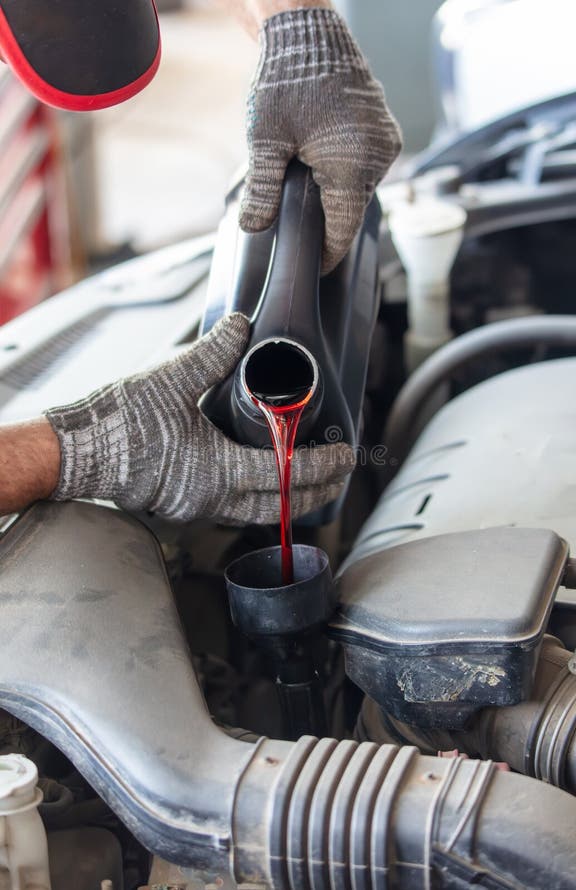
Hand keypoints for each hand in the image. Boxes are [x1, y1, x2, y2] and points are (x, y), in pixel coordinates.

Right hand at [45, 314, 354, 523]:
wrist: (74, 453)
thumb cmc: (119, 423)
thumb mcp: (170, 381)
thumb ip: (212, 354)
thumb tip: (241, 324)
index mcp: (218, 471)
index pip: (287, 475)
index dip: (323, 466)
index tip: (346, 455)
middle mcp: (212, 499)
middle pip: (279, 506)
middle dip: (315, 494)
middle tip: (339, 477)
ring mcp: (195, 507)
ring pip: (255, 513)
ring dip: (286, 501)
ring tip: (305, 484)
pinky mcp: (179, 505)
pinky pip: (230, 510)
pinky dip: (255, 500)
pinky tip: (255, 481)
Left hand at [239, 7, 401, 273]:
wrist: (308, 31)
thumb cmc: (286, 79)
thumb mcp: (265, 139)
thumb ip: (261, 189)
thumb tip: (253, 228)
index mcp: (352, 166)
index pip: (343, 230)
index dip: (327, 254)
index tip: (313, 268)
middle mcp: (378, 157)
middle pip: (352, 209)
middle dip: (327, 221)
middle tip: (299, 231)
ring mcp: (385, 142)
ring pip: (359, 188)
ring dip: (336, 195)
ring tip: (306, 195)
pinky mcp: (384, 131)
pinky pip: (366, 167)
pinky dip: (346, 174)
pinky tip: (321, 169)